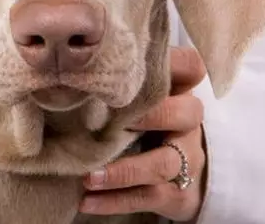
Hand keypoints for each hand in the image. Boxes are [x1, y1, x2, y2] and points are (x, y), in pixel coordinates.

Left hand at [79, 47, 206, 220]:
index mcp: (181, 91)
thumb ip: (122, 80)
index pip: (191, 66)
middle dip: (148, 116)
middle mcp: (190, 122)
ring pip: (163, 163)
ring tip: (89, 178)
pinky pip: (149, 197)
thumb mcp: (141, 96)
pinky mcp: (177, 192)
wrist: (179, 170)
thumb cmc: (147, 121)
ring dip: (123, 172)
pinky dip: (116, 200)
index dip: (172, 64)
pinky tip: (88, 201)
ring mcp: (187, 157)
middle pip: (185, 113)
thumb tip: (72, 65)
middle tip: (108, 121)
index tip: (134, 69)